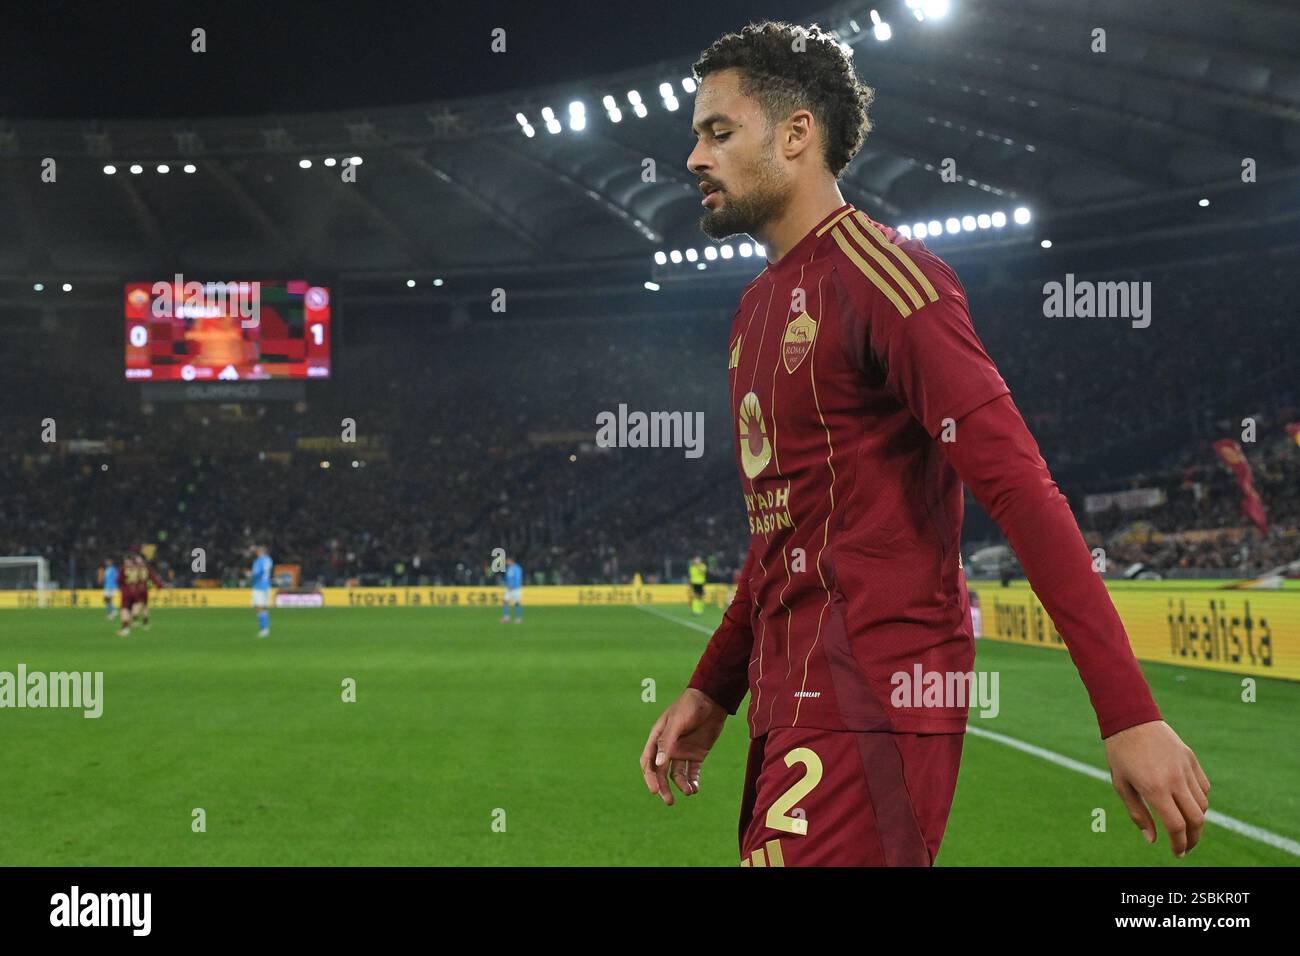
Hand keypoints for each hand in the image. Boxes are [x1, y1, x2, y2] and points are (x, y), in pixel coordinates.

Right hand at [640, 688, 727, 805]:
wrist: (713, 699)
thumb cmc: (690, 706)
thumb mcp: (677, 722)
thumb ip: (667, 743)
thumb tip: (658, 765)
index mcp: (658, 738)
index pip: (649, 762)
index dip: (649, 777)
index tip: (654, 790)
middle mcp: (668, 747)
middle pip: (661, 772)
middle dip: (663, 787)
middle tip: (669, 801)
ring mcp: (682, 751)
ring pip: (677, 774)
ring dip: (680, 785)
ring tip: (689, 792)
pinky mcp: (697, 754)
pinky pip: (692, 772)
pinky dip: (692, 781)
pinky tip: (695, 789)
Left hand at [1104, 720, 1210, 857]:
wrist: (1131, 719)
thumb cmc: (1120, 753)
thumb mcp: (1121, 785)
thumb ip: (1137, 814)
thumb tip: (1152, 840)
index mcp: (1154, 788)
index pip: (1176, 825)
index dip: (1179, 843)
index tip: (1177, 852)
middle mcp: (1174, 779)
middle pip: (1196, 819)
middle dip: (1194, 838)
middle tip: (1186, 846)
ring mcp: (1185, 768)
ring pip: (1203, 804)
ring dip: (1197, 820)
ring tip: (1185, 825)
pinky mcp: (1191, 759)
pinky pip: (1204, 787)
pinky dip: (1200, 800)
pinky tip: (1188, 803)